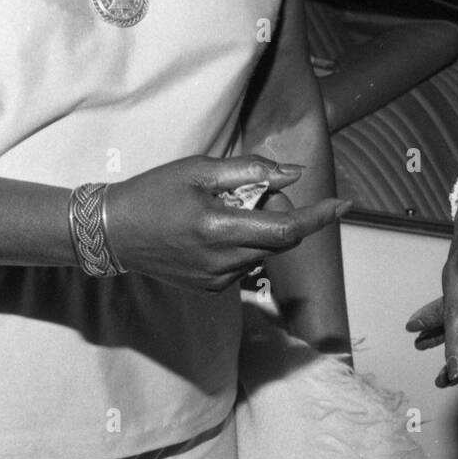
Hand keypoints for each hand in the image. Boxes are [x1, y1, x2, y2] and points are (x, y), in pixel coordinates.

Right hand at [103, 153, 351, 293]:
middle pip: (279, 240)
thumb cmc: (155, 192)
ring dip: (261, 229)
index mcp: (219, 229)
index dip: (319, 216)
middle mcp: (222, 262)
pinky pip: (245, 264)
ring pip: (263, 252)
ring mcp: (216, 281)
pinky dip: (243, 244)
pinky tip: (213, 230)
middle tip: (250, 190)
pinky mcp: (210, 289)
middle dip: (279, 213)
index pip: (286, 229)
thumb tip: (294, 174)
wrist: (112, 233)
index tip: (344, 204)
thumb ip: (251, 171)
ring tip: (223, 209)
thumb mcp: (200, 169)